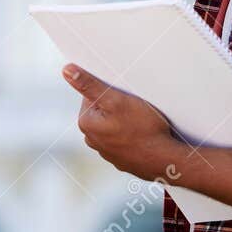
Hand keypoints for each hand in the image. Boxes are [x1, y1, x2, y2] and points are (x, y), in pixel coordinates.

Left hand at [62, 64, 180, 181]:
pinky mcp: (121, 158)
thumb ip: (90, 85)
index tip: (124, 96)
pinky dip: (132, 134)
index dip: (110, 91)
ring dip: (125, 120)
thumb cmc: (143, 129)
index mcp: (85, 123)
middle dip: (117, 105)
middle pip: (103, 110)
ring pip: (114, 124)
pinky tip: (144, 135)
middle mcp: (91, 139)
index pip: (92, 95)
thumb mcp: (116, 100)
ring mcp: (106, 151)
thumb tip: (66, 71)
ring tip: (141, 122)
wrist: (165, 160)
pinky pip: (124, 138)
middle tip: (135, 108)